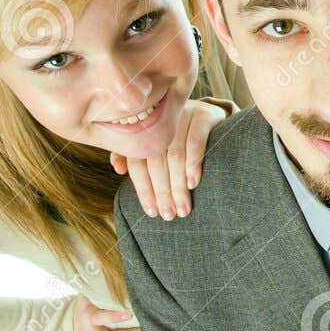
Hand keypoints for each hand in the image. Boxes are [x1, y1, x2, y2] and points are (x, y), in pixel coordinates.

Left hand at [111, 98, 230, 219]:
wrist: (211, 115)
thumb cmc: (179, 137)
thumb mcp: (157, 146)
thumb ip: (134, 156)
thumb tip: (118, 169)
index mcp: (144, 128)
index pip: (137, 161)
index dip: (143, 188)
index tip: (152, 212)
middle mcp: (160, 119)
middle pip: (156, 160)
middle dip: (162, 191)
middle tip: (169, 215)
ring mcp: (182, 115)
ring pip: (175, 155)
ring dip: (178, 185)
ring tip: (183, 208)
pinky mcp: (204, 114)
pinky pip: (195, 142)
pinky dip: (193, 164)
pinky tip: (192, 183)